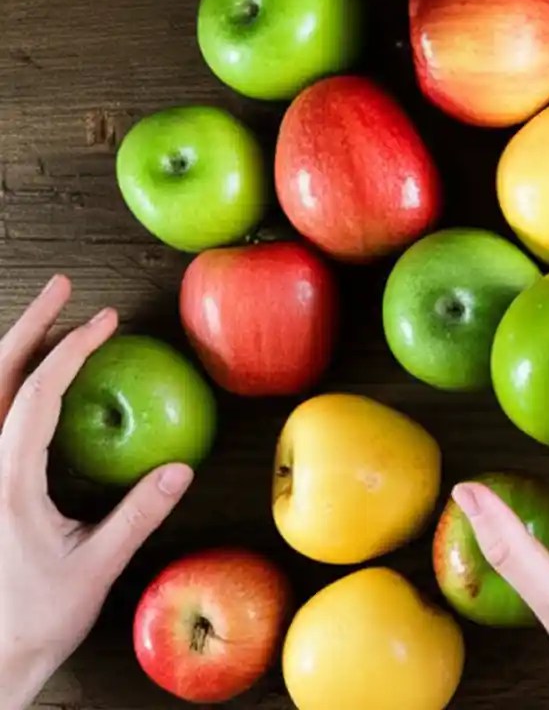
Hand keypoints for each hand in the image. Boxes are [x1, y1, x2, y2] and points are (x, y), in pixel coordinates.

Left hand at [0, 276, 193, 709]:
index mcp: (6, 483)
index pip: (34, 399)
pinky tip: (27, 375)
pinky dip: (6, 384)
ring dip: (12, 347)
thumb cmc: (37, 615)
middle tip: (61, 287)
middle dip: (28, 325)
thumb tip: (179, 470)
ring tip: (44, 314)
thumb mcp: (95, 566)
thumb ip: (137, 516)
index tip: (102, 322)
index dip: (68, 352)